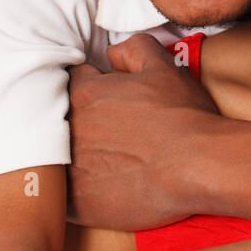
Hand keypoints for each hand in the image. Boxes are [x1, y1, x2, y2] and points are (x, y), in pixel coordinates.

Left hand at [67, 33, 218, 229]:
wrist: (196, 166)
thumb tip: (112, 53)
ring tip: (98, 163)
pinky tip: (91, 191)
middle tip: (103, 133)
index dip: (87, 89)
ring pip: (54, 158)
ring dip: (69, 158)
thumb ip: (134, 49)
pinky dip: (70, 193)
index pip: (70, 84)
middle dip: (75, 123)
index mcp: (85, 93)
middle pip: (57, 120)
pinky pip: (58, 197)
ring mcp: (69, 166)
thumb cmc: (183, 116)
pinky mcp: (76, 201)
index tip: (101, 100)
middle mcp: (70, 127)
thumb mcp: (164, 67)